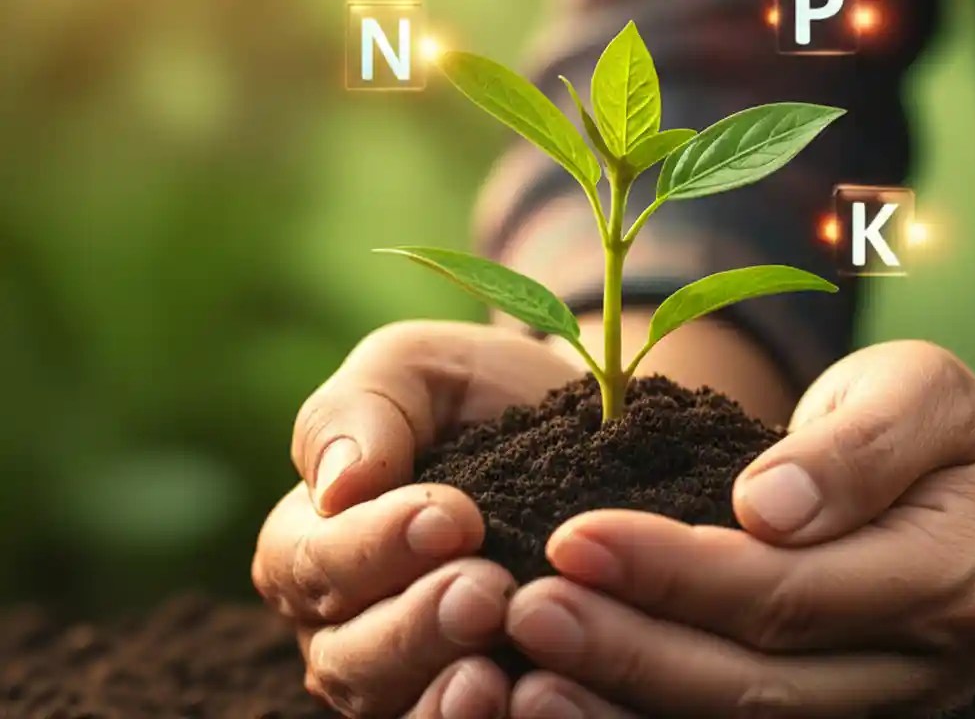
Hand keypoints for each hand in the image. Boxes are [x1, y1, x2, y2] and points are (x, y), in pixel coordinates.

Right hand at [252, 321, 579, 717]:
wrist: (583, 430)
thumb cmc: (481, 394)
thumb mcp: (421, 369)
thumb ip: (362, 410)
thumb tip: (334, 485)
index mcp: (312, 540)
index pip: (312, 563)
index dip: (373, 547)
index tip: (453, 517)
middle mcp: (345, 623)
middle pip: (347, 656)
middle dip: (414, 627)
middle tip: (485, 592)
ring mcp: (406, 673)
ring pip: (394, 707)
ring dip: (442, 697)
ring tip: (495, 675)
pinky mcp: (475, 694)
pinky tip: (516, 701)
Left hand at [504, 341, 974, 717]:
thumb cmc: (937, 428)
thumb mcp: (922, 392)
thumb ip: (859, 445)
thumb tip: (768, 505)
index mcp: (948, 580)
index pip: (791, 591)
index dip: (677, 572)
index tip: (575, 537)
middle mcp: (920, 670)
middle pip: (757, 683)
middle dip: (630, 652)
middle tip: (526, 611)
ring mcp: (881, 710)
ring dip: (625, 708)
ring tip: (524, 679)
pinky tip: (568, 701)